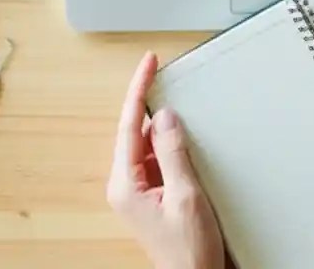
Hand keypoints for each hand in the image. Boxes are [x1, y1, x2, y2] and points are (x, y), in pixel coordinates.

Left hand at [107, 52, 225, 268]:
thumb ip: (173, 153)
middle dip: (149, 102)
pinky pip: (157, 160)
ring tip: (179, 106)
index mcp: (125, 184)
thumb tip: (165, 116)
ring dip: (163, 127)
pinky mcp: (150, 197)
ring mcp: (137, 192)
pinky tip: (184, 139)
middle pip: (136, 131)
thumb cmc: (189, 252)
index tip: (148, 64)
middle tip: (160, 72)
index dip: (139, 89)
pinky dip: (169, 146)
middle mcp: (125, 186)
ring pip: (147, 145)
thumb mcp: (186, 196)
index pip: (130, 124)